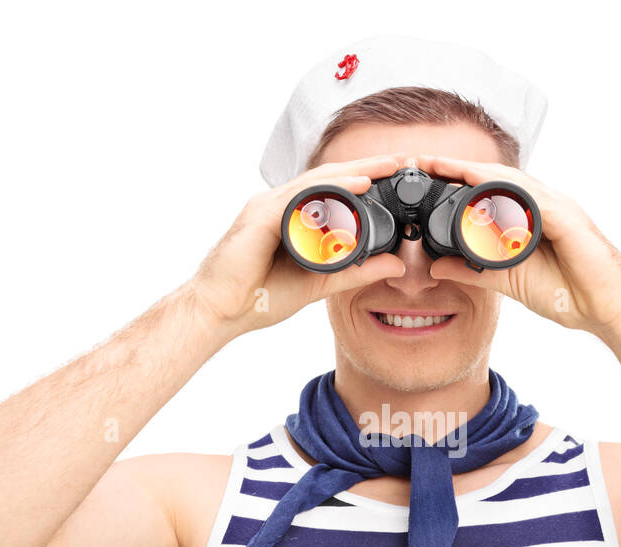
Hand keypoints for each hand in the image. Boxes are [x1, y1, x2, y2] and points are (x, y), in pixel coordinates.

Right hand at [185, 155, 407, 337]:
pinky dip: (330, 190)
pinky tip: (356, 186)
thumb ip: (356, 272)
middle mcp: (279, 205)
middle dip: (366, 166)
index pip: (333, 190)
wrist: (219, 312)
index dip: (365, 179)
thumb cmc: (258, 297)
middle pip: (328, 177)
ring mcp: (267, 206)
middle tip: (401, 160)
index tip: (396, 174)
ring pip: (316, 181)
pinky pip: (299, 197)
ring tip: (385, 166)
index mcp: (291, 217)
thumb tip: (396, 266)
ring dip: (354, 171)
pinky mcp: (260, 216)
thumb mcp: (321, 283)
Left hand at [417, 155, 620, 338]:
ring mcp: (557, 207)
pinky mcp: (568, 218)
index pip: (489, 190)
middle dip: (459, 167)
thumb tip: (437, 268)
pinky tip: (480, 183)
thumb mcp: (507, 281)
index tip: (425, 174)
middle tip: (424, 160)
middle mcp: (542, 205)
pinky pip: (532, 198)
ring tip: (444, 164)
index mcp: (529, 217)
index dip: (457, 179)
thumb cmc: (569, 294)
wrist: (607, 311)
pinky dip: (505, 189)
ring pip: (511, 180)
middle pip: (496, 177)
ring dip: (475, 171)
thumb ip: (473, 272)